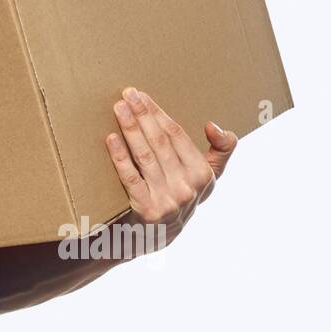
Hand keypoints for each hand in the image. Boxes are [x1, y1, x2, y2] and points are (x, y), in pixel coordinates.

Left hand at [103, 86, 237, 247]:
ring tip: (119, 109)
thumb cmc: (179, 196)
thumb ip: (220, 152)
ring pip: (146, 156)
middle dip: (142, 115)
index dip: (158, 113)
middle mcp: (189, 188)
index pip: (178, 135)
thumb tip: (214, 126)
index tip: (142, 95)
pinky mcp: (147, 210)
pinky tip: (110, 138)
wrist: (154, 237)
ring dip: (131, 129)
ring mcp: (168, 200)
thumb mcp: (206, 179)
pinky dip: (120, 157)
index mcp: (204, 175)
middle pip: (160, 142)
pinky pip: (131, 178)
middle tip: (126, 94)